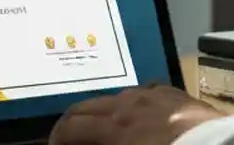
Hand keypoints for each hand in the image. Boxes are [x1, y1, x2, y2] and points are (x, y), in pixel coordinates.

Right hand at [48, 84, 223, 144]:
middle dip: (71, 124)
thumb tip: (88, 144)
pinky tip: (136, 117)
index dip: (56, 139)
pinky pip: (145, 95)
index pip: (71, 126)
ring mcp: (155, 96)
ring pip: (115, 97)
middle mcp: (130, 103)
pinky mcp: (177, 96)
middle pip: (87, 107)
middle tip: (67, 141)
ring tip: (101, 132)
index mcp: (116, 125)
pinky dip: (130, 106)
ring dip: (100, 113)